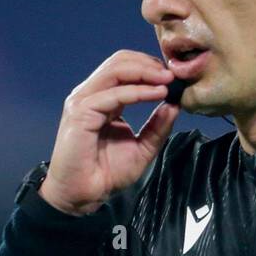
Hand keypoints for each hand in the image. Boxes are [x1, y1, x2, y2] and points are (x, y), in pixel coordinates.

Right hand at [40, 49, 178, 214]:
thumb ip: (157, 127)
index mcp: (103, 99)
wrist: (84, 194)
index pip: (124, 68)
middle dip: (149, 64)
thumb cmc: (106, 174)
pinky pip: (113, 94)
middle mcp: (91, 95)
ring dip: (145, 72)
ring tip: (167, 80)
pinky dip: (138, 92)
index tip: (173, 77)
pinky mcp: (81, 112)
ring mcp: (83, 101)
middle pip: (119, 62)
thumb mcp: (142, 148)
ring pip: (115, 70)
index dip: (149, 67)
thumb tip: (174, 105)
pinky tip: (156, 94)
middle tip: (173, 74)